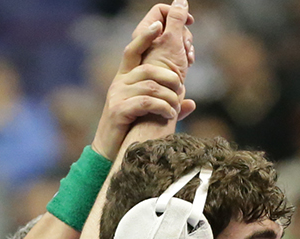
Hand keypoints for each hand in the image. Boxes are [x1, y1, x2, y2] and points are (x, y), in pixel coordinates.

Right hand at [92, 2, 194, 155]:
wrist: (108, 152)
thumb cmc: (130, 130)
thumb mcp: (149, 113)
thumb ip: (168, 105)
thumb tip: (191, 103)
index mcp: (125, 78)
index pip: (133, 49)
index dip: (145, 35)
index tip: (159, 24)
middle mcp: (119, 82)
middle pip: (149, 68)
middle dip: (170, 77)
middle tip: (180, 89)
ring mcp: (117, 96)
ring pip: (151, 86)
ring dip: (169, 97)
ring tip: (175, 108)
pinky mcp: (118, 110)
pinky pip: (146, 102)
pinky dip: (162, 107)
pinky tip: (169, 115)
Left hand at [140, 0, 194, 72]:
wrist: (161, 100)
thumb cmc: (163, 71)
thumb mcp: (172, 40)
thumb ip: (176, 18)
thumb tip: (181, 1)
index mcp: (144, 31)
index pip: (161, 10)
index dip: (177, 13)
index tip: (190, 22)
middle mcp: (149, 41)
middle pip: (172, 23)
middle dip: (184, 33)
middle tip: (186, 48)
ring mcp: (158, 52)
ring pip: (177, 38)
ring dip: (186, 45)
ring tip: (188, 59)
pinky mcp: (165, 63)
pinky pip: (179, 50)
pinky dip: (185, 54)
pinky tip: (188, 63)